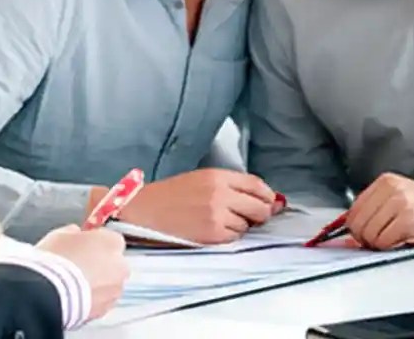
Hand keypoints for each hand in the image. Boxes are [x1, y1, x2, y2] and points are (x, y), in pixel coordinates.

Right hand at [37, 225, 129, 320]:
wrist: (49, 292)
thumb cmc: (55, 259)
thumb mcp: (61, 234)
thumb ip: (74, 233)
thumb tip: (75, 234)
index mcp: (112, 242)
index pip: (110, 239)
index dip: (95, 243)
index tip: (82, 247)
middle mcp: (120, 266)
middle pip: (113, 263)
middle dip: (99, 265)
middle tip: (77, 267)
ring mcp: (114, 290)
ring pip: (108, 285)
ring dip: (97, 284)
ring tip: (73, 285)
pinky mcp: (104, 310)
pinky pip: (100, 301)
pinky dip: (91, 300)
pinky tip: (73, 297)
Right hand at [111, 169, 278, 243]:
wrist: (142, 212)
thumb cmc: (170, 196)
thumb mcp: (201, 180)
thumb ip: (233, 187)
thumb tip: (271, 201)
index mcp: (217, 176)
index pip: (257, 184)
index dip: (267, 196)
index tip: (269, 203)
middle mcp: (220, 193)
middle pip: (260, 206)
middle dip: (260, 214)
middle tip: (249, 217)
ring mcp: (217, 214)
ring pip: (247, 224)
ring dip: (240, 226)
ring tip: (218, 221)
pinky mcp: (212, 234)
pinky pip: (234, 238)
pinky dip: (228, 236)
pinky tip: (211, 231)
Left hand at [345, 173, 413, 250]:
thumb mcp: (400, 202)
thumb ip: (375, 213)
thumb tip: (349, 234)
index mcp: (388, 181)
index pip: (354, 209)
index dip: (356, 228)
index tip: (364, 235)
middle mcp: (395, 189)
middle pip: (359, 223)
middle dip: (366, 239)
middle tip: (381, 242)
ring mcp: (404, 203)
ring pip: (371, 234)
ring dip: (380, 244)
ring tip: (396, 241)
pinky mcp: (412, 221)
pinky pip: (386, 241)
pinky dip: (391, 247)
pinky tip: (404, 242)